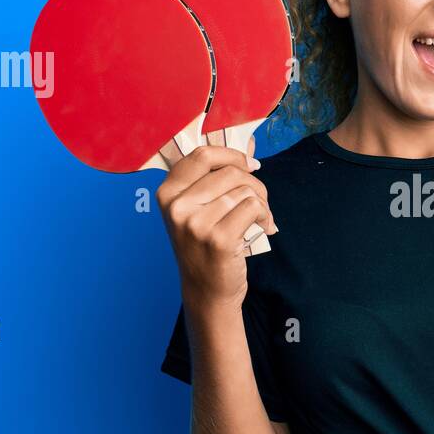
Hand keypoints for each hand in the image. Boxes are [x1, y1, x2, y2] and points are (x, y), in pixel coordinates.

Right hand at [156, 136, 278, 309]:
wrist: (207, 291)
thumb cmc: (206, 246)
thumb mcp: (199, 209)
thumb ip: (218, 177)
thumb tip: (249, 142)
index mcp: (167, 193)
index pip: (203, 154)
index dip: (232, 155)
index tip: (249, 165)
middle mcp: (177, 207)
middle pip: (230, 172)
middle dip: (254, 183)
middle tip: (259, 203)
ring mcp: (196, 224)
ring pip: (245, 190)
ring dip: (262, 203)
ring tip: (261, 219)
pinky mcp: (218, 239)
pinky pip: (253, 208)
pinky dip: (265, 216)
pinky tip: (263, 228)